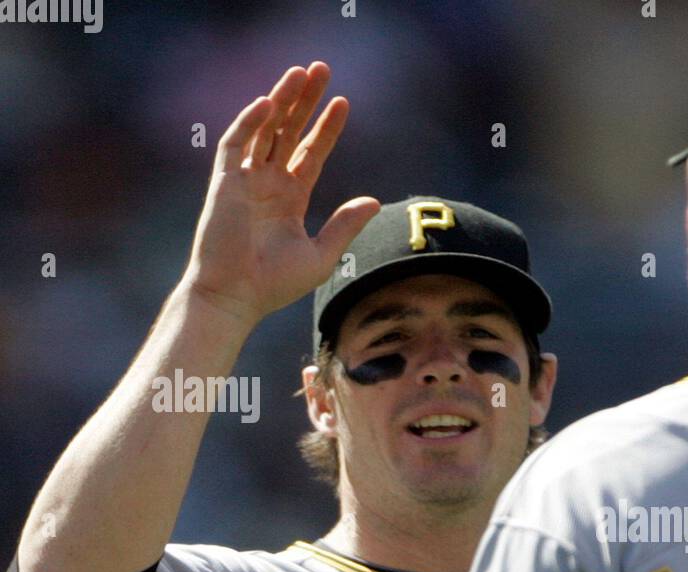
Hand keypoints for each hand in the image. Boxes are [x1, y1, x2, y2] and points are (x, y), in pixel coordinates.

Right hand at [182, 62, 380, 328]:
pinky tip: (270, 102)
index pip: (311, 153)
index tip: (344, 103)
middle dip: (305, 100)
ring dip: (281, 99)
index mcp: (290, 198)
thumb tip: (375, 201)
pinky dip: (250, 121)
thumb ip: (345, 225)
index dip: (326, 128)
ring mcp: (245, 180)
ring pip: (264, 128)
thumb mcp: (322, 254)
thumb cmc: (275, 284)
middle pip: (289, 131)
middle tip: (322, 69)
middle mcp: (267, 183)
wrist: (237, 297)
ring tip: (301, 72)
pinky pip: (236, 143)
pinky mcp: (224, 182)